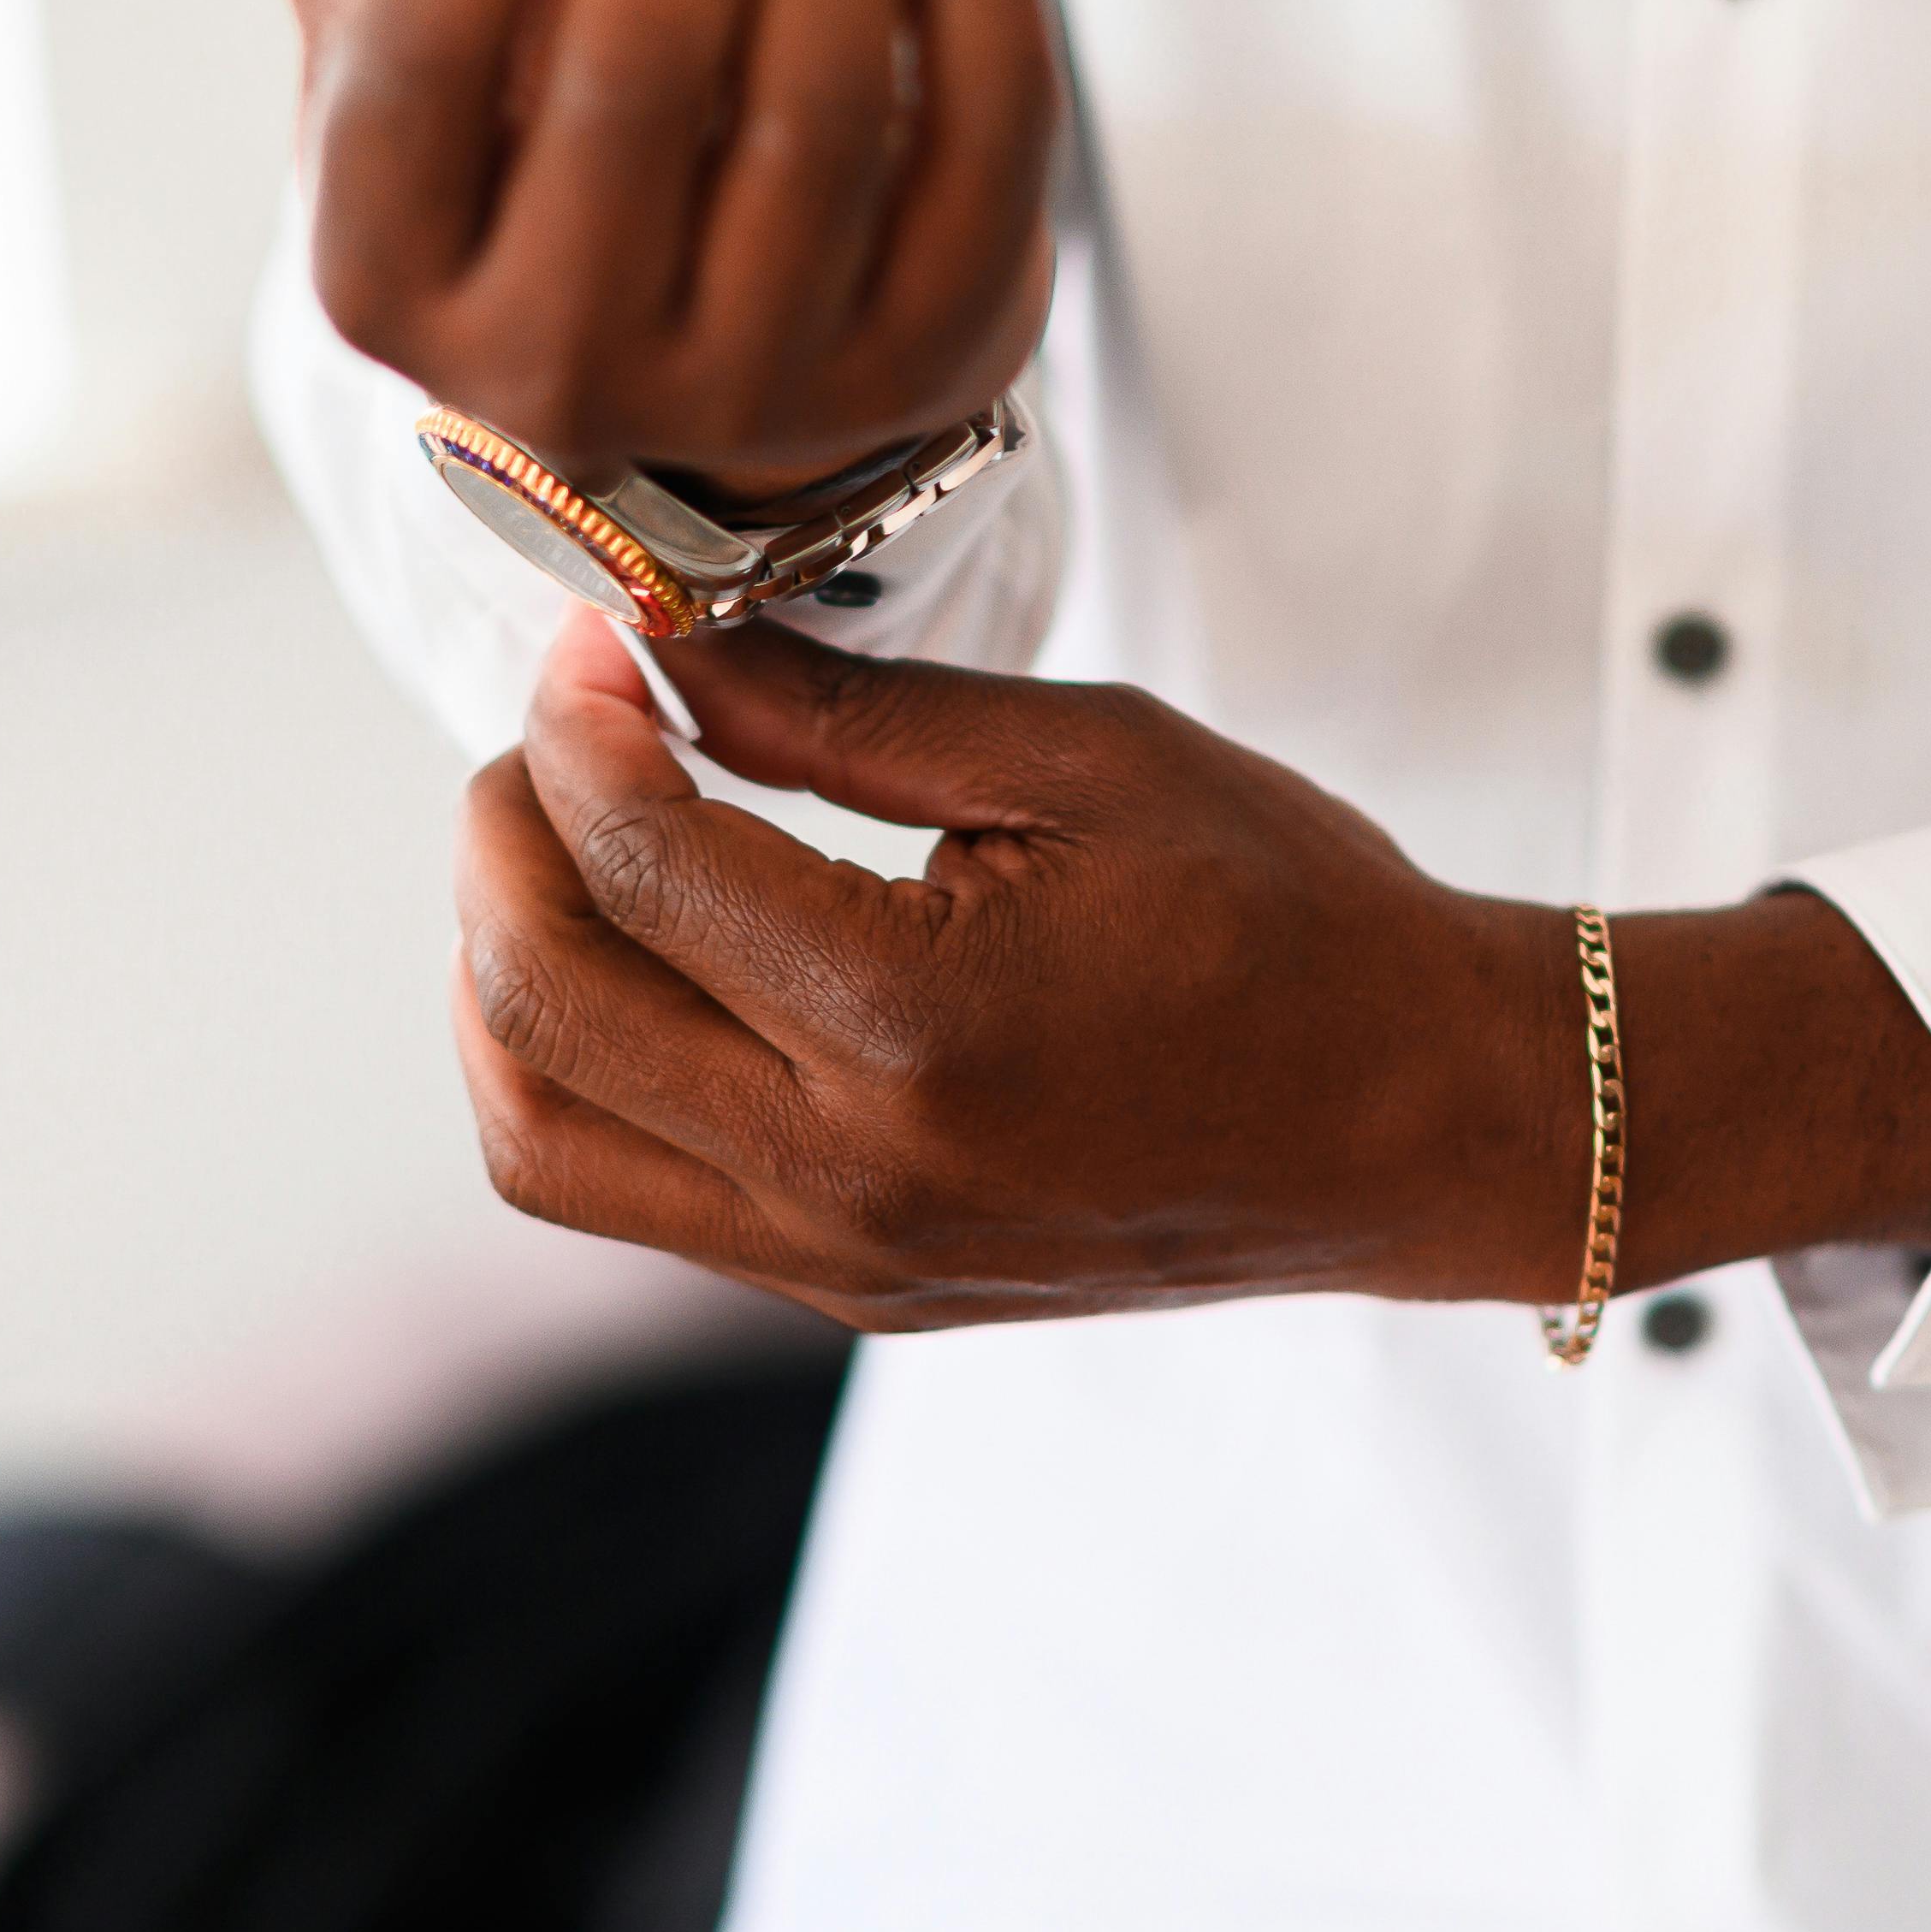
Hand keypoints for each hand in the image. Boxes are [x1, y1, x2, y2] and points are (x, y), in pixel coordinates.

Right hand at [261, 0, 1058, 499]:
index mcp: (382, 285)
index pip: (418, 57)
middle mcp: (561, 372)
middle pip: (635, 59)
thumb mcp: (416, 32)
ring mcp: (763, 387)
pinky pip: (989, 107)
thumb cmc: (534, 154)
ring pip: (820, 85)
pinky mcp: (936, 357)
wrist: (716, 354)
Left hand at [449, 613, 1930, 1329]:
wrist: (1425, 1124)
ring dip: (506, 974)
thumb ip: (851, 712)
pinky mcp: (854, 1292)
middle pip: (538, 1004)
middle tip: (562, 731)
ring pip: (540, 1135)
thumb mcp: (1089, 758)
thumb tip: (660, 654)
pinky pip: (633, 1194)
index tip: (599, 638)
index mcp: (921, 1028)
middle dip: (505, 835)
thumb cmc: (1294, 923)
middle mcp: (855, 1175)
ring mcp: (845, 1259)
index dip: (581, 722)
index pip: (640, 865)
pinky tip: (649, 958)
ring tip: (574, 849)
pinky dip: (583, 1068)